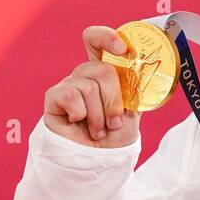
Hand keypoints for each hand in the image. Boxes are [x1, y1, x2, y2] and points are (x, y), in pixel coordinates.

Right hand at [43, 26, 140, 147]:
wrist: (97, 163)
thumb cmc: (114, 138)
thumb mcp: (132, 112)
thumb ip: (135, 89)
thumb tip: (144, 70)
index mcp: (104, 73)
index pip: (98, 41)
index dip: (107, 37)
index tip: (123, 50)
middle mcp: (85, 76)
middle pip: (102, 69)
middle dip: (113, 101)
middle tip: (113, 123)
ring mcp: (69, 85)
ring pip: (89, 86)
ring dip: (99, 116)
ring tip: (97, 130)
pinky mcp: (54, 97)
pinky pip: (71, 95)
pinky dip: (80, 115)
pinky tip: (77, 124)